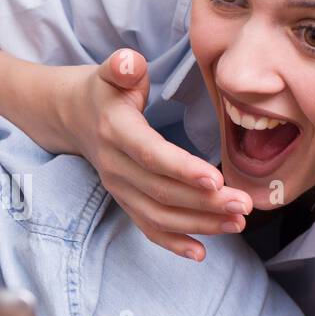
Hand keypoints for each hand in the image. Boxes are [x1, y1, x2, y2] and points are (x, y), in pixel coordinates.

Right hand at [61, 49, 250, 259]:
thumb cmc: (103, 91)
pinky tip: (201, 252)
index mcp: (116, 131)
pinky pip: (148, 227)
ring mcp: (119, 188)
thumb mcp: (109, 72)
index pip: (151, 155)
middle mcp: (115, 166)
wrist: (72, 117)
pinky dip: (174, 243)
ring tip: (237, 222)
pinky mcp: (125, 200)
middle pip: (161, 191)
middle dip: (204, 202)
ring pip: (158, 215)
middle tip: (243, 204)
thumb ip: (121, 67)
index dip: (182, 169)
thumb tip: (128, 63)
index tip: (216, 179)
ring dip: (198, 224)